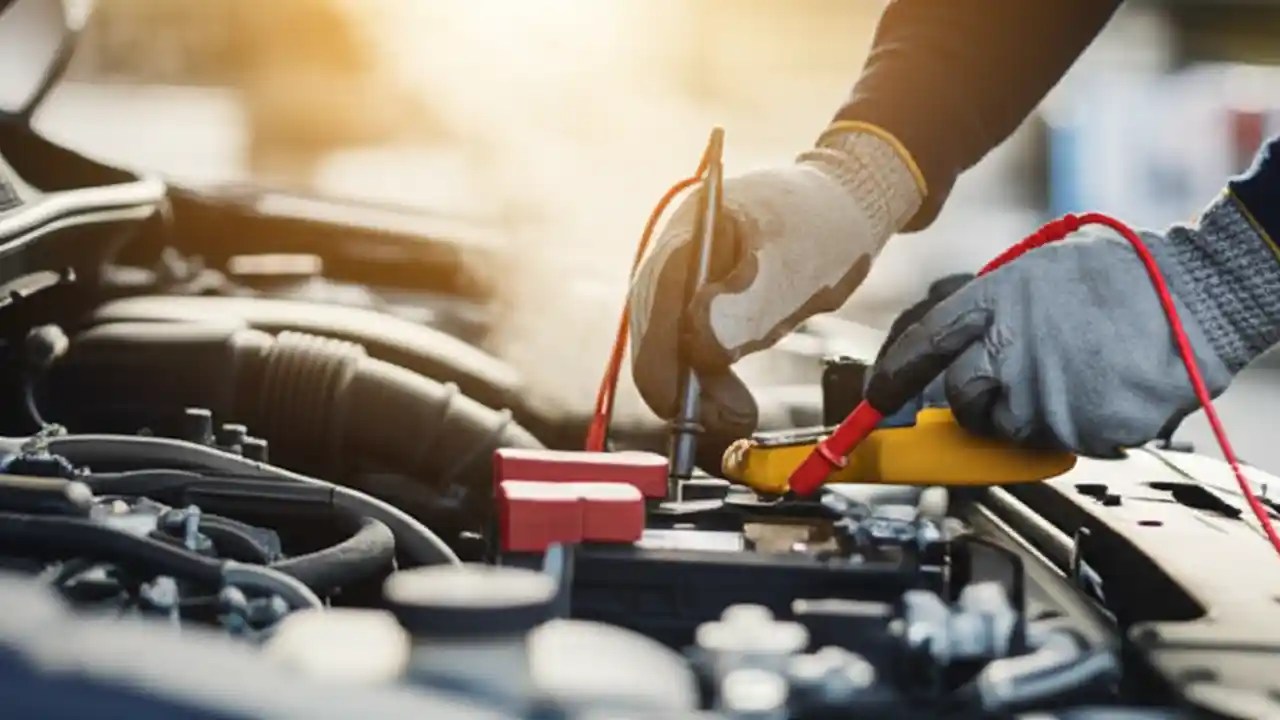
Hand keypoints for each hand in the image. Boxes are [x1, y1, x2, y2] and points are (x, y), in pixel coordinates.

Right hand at [628, 127, 923, 436]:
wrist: (842, 201)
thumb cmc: (821, 222)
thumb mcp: (794, 263)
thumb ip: (748, 305)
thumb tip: (699, 348)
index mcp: (686, 240)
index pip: (656, 320)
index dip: (674, 376)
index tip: (711, 414)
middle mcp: (670, 263)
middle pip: (655, 340)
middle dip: (689, 389)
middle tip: (738, 417)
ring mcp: (680, 283)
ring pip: (670, 350)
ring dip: (700, 386)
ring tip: (741, 411)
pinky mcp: (697, 302)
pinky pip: (689, 348)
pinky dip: (708, 376)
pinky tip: (733, 394)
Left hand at [870, 193, 1279, 456]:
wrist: (1193, 298)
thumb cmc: (1118, 279)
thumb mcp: (1036, 274)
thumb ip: (992, 313)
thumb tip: (960, 353)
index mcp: (992, 303)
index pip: (920, 347)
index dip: (892, 379)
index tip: (873, 404)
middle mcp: (1006, 351)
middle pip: (961, 400)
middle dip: (975, 401)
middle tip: (1007, 385)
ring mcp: (1041, 395)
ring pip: (1008, 428)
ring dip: (1028, 414)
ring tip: (1070, 376)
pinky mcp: (1077, 429)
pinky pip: (1058, 442)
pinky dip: (1074, 425)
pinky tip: (1098, 389)